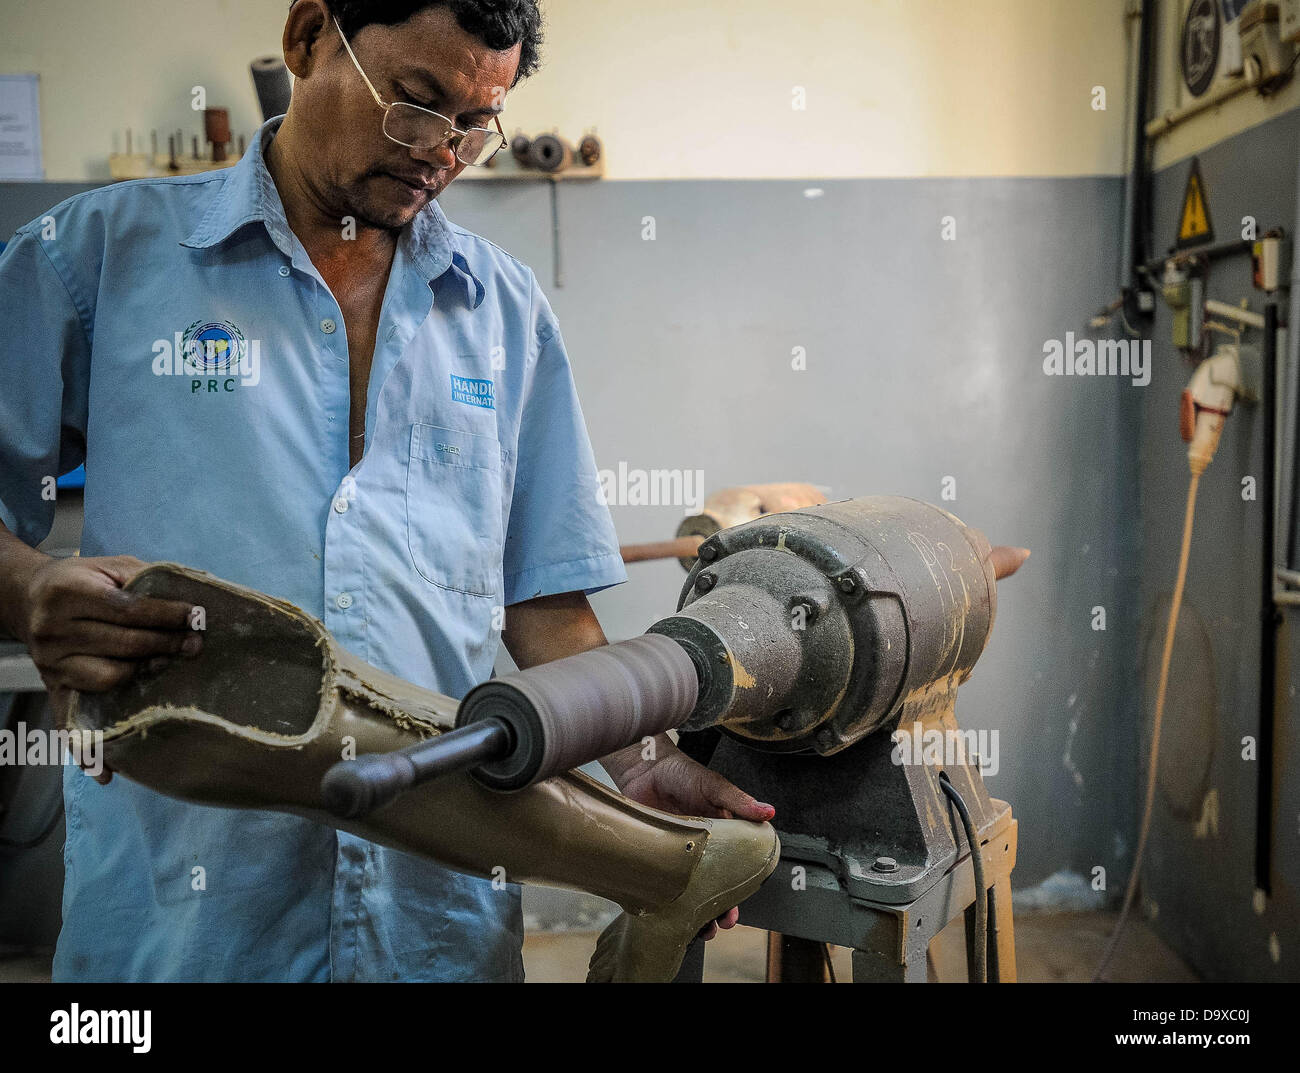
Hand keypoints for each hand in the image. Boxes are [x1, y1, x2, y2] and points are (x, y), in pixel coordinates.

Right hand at [19, 555, 200, 782]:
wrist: (28, 596)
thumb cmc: (81, 580)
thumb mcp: (109, 566)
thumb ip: (145, 580)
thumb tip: (193, 602)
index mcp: (69, 593)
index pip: (128, 610)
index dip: (166, 615)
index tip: (197, 618)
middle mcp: (54, 631)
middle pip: (123, 644)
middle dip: (166, 644)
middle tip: (195, 646)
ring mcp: (51, 664)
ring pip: (108, 678)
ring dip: (145, 676)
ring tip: (169, 668)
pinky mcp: (53, 689)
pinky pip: (70, 724)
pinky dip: (88, 750)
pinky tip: (107, 772)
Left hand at [609, 738, 775, 939]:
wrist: (643, 768)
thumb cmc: (682, 774)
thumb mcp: (713, 786)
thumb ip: (738, 801)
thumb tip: (769, 811)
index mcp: (722, 835)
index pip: (736, 868)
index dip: (740, 888)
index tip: (740, 904)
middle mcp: (701, 850)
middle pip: (714, 886)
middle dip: (721, 908)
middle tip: (723, 922)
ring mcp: (678, 857)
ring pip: (690, 893)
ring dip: (697, 913)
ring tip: (703, 928)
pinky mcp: (655, 859)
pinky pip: (662, 886)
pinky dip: (666, 904)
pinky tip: (669, 914)